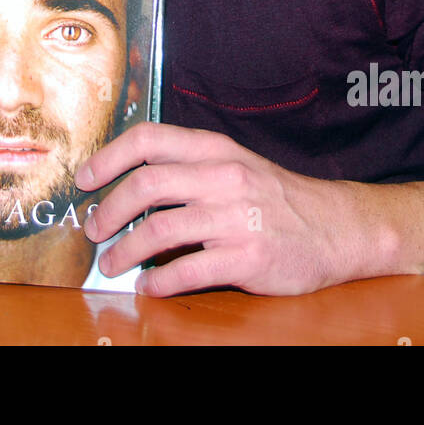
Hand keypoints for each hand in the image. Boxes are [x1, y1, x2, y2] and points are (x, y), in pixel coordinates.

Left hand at [76, 122, 384, 296]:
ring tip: (111, 264)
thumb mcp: (236, 165)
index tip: (84, 178)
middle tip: (94, 230)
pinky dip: (159, 282)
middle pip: (145, 185)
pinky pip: (187, 270)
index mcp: (216, 150)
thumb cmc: (279, 199)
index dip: (108, 157)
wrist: (339, 228)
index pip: (149, 139)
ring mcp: (235, 217)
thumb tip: (129, 182)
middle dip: (108, 210)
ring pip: (158, 230)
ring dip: (124, 251)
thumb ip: (190, 167)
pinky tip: (149, 286)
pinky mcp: (247, 257)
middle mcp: (223, 177)